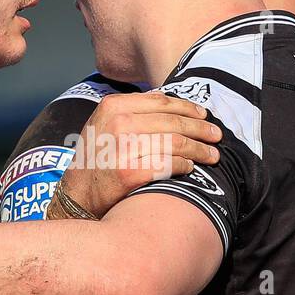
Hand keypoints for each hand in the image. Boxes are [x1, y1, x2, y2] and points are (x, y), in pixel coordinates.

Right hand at [58, 91, 221, 218]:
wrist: (77, 194)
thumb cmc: (96, 158)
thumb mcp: (104, 124)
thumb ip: (131, 110)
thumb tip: (169, 100)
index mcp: (113, 106)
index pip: (162, 102)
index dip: (188, 108)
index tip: (203, 116)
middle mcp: (118, 124)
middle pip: (173, 123)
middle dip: (200, 130)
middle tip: (217, 136)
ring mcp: (123, 148)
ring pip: (176, 143)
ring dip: (199, 149)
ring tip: (212, 155)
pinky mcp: (130, 173)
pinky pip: (169, 164)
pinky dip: (185, 165)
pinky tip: (191, 168)